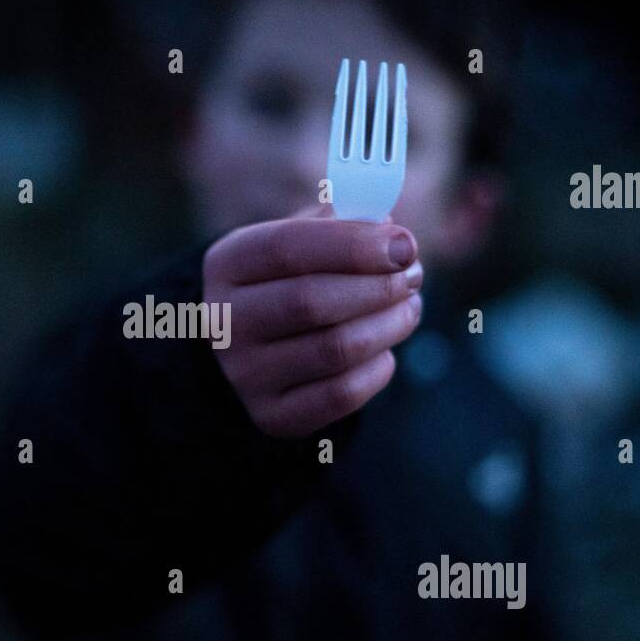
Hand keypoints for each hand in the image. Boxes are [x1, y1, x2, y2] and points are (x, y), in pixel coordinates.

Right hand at [202, 209, 422, 437]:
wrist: (248, 352)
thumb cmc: (286, 283)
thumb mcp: (296, 243)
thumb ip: (337, 225)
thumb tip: (386, 224)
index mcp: (227, 265)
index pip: (286, 248)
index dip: (352, 243)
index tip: (404, 244)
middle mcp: (225, 322)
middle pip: (311, 301)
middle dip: (378, 286)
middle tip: (414, 275)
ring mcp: (245, 375)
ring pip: (335, 349)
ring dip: (389, 325)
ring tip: (409, 307)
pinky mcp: (272, 416)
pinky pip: (342, 395)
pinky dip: (378, 369)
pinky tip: (384, 349)